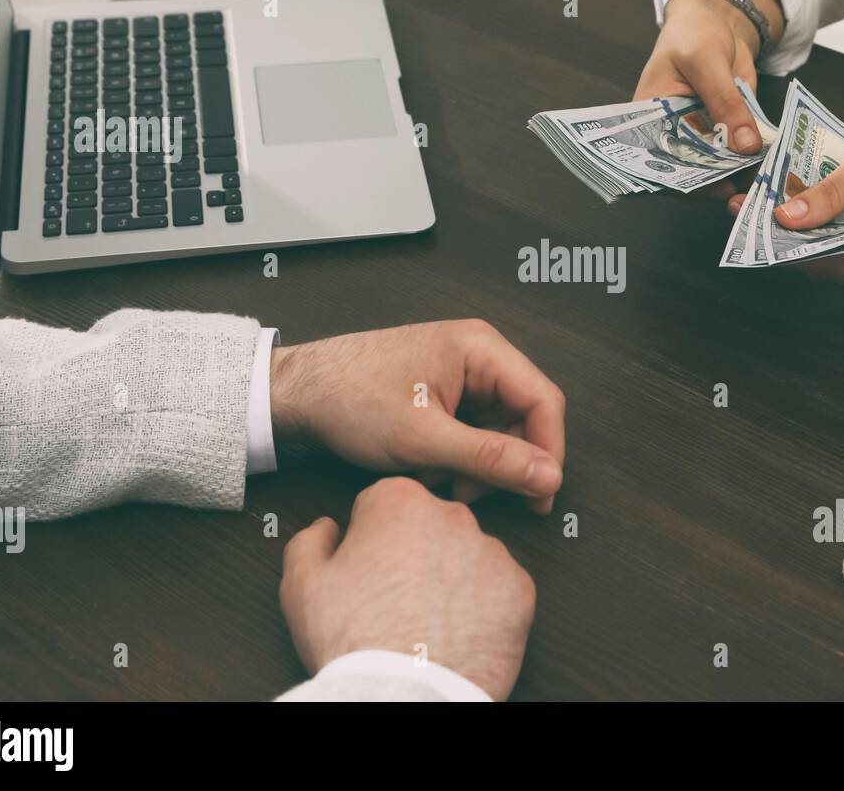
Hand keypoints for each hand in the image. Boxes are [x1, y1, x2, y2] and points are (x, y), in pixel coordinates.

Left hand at [270, 319, 564, 512]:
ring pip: (497, 434)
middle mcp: (477, 357)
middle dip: (500, 465)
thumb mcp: (425, 439)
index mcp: (481, 349)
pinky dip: (455, 461)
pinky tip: (426, 471)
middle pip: (523, 420)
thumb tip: (547, 477)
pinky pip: (471, 435)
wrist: (296, 395)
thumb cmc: (348, 399)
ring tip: (437, 482)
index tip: (539, 494)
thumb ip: (492, 459)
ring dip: (474, 467)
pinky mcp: (443, 396)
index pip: (543, 400)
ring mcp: (460, 377)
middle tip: (471, 494)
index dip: (547, 452)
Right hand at [280, 477, 535, 699]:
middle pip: (430, 524)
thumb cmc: (356, 641)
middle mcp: (450, 516)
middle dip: (416, 551)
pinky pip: (500, 589)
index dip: (372, 537)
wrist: (404, 693)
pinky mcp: (519, 589)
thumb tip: (326, 529)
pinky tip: (458, 630)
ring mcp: (490, 551)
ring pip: (468, 555)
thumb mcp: (302, 584)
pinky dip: (484, 606)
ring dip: (453, 577)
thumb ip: (310, 540)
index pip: (384, 503)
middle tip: (396, 596)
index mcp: (398, 502)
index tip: (370, 565)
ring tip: (427, 619)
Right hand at [635, 0, 782, 199]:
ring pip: (718, 166)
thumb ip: (724, 102)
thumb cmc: (695, 33)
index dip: (676, 179)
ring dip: (737, 175)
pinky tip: (768, 166)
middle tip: (736, 192)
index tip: (701, 190)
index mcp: (650, 119)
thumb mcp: (705, 61)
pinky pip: (740, 153)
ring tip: (756, 183)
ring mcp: (703, 135)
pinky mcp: (729, 131)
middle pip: (689, 170)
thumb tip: (745, 144)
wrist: (721, 20)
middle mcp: (674, 133)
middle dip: (712, 183)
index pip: (658, 160)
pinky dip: (753, 160)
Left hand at [728, 107, 843, 281]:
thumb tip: (787, 219)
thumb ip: (833, 190)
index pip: (842, 260)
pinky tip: (801, 219)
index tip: (756, 229)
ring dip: (806, 243)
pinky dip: (827, 239)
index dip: (796, 249)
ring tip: (768, 217)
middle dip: (794, 245)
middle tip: (751, 220)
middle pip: (839, 267)